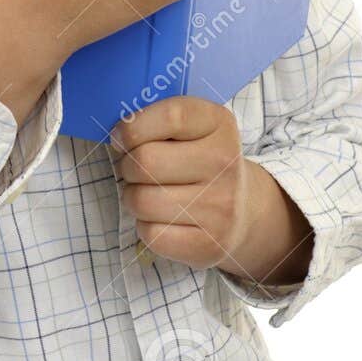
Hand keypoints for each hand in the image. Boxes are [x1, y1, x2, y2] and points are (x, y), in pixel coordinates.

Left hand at [110, 95, 314, 284]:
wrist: (243, 211)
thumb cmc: (199, 162)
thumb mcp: (190, 128)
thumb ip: (155, 120)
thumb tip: (118, 136)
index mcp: (219, 124)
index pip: (171, 116)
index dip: (133, 126)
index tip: (122, 137)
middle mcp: (225, 163)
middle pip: (145, 161)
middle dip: (128, 166)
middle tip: (136, 169)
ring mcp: (220, 206)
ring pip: (142, 200)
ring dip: (133, 198)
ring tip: (149, 193)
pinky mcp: (209, 244)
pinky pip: (151, 234)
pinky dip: (145, 227)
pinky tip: (162, 219)